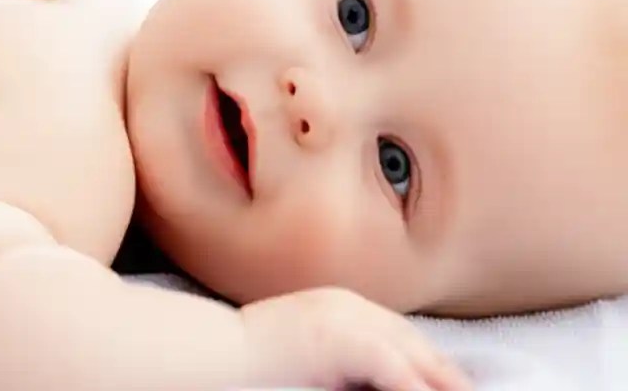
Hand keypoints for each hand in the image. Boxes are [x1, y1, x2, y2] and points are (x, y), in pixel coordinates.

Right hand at [238, 287, 471, 390]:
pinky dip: (418, 385)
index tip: (450, 380)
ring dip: (442, 381)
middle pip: (414, 341)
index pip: (397, 333)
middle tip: (469, 390)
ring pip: (414, 355)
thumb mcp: (296, 345)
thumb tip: (349, 377)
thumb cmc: (244, 354)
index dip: (427, 360)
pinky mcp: (347, 341)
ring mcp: (349, 320)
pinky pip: (397, 370)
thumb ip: (329, 355)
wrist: (216, 349)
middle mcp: (351, 306)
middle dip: (445, 372)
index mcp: (340, 305)